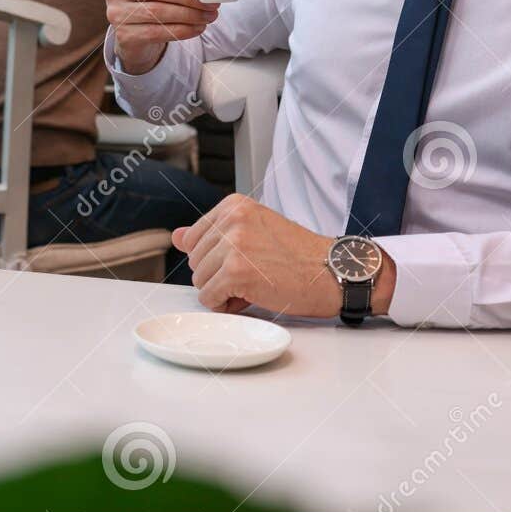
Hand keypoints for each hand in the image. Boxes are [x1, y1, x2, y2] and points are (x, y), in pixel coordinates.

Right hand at [104, 0, 219, 73]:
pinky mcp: (124, 35)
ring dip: (190, 15)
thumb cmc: (152, 0)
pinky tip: (197, 28)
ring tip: (209, 16)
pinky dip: (183, 30)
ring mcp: (117, 13)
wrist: (134, 34)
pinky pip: (158, 32)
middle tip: (212, 2)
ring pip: (159, 12)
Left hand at [174, 194, 383, 318]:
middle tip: (254, 275)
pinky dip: (226, 306)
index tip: (245, 260)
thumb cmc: (300, 256)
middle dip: (219, 276)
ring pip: (199, 280)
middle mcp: (231, 219)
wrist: (334, 272)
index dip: (216, 259)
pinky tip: (252, 297)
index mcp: (234, 205)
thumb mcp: (255, 232)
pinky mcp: (236, 271)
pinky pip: (209, 298)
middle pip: (195, 261)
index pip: (194, 239)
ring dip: (223, 291)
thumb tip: (176, 236)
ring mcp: (233, 244)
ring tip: (256, 285)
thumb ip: (212, 233)